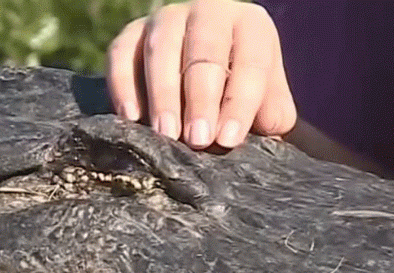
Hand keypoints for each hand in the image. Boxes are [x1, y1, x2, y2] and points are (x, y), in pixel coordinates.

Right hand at [106, 0, 296, 148]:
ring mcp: (167, 19)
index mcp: (251, 26)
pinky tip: (131, 117)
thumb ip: (271, 115)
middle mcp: (209, 13)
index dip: (239, 102)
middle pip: (204, 52)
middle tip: (198, 139)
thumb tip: (261, 130)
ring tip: (166, 135)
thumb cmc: (241, 98)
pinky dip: (123, 84)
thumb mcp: (267, 106)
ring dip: (163, 95)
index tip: (228, 139)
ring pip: (162, 49)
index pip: (250, 62)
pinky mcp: (133, 33)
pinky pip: (122, 53)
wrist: (205, 85)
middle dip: (201, 98)